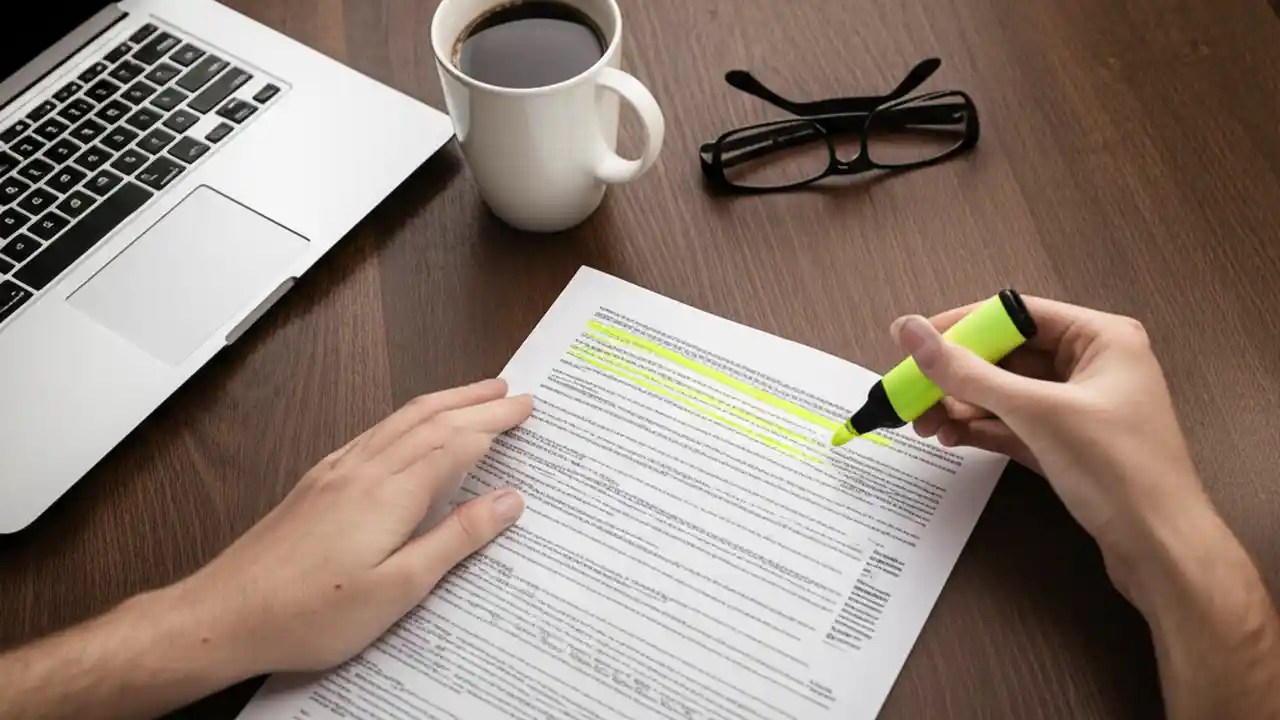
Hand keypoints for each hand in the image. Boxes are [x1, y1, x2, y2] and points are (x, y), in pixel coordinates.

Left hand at [167, 378, 531, 675]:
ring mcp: (335, 473)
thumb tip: (508, 501)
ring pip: (398, 422)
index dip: (494, 423)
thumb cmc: (310, 613)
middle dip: (474, 403)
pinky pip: (372, 434)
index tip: (525, 408)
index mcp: (390, 494)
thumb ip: (457, 539)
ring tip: (472, 395)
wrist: (224, 615)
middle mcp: (362, 471)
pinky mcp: (316, 484)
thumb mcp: (399, 588)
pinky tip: (405, 425)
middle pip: (429, 420)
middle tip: (512, 392)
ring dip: (441, 403)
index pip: (456, 443)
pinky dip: (404, 419)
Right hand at [889, 298, 1206, 555]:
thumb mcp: (1037, 413)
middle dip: (956, 375)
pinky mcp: (1068, 444)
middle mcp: (1094, 365)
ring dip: (962, 406)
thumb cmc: (1120, 471)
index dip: (962, 326)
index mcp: (1103, 338)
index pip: (1018, 314)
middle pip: (1006, 355)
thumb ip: (967, 372)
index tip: (915, 341)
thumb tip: (911, 332)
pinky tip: (951, 438)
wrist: (1162, 550)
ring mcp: (1080, 407)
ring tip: (924, 424)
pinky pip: (1013, 424)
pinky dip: (981, 430)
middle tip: (912, 392)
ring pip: (1005, 393)